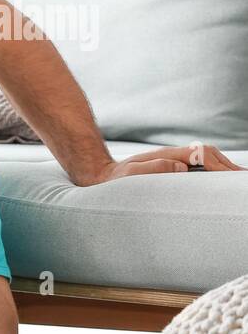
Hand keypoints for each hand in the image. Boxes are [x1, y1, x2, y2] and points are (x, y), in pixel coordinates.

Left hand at [89, 144, 242, 183]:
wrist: (101, 175)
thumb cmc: (115, 179)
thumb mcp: (131, 174)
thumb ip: (155, 168)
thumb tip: (181, 167)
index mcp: (167, 156)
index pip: (201, 154)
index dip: (219, 164)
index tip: (232, 175)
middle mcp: (172, 156)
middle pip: (208, 153)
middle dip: (227, 164)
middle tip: (242, 177)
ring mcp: (172, 161)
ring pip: (205, 158)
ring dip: (222, 166)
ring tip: (236, 178)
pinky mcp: (170, 168)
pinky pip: (197, 166)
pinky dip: (212, 170)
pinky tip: (219, 180)